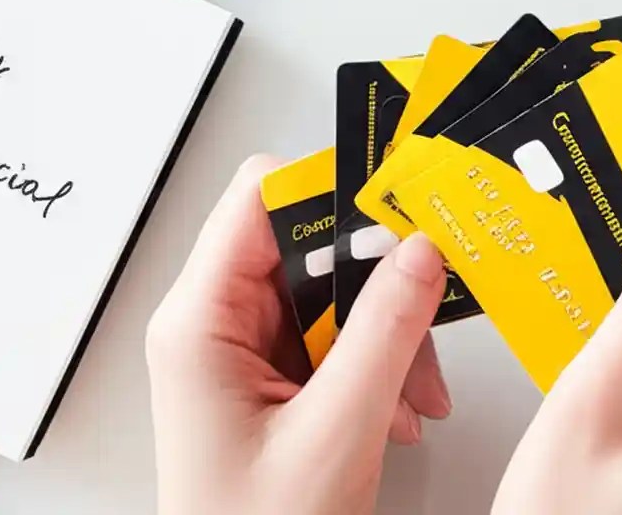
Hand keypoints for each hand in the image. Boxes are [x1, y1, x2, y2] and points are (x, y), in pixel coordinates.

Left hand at [146, 156, 452, 514]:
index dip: (330, 189)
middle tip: (422, 311)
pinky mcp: (268, 377)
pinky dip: (375, 362)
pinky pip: (332, 336)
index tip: (398, 204)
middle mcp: (212, 325)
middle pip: (306, 244)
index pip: (260, 198)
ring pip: (330, 292)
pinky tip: (397, 408)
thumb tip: (419, 250)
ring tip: (414, 392)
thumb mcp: (336, 431)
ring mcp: (240, 351)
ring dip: (384, 332)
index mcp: (199, 322)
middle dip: (376, 280)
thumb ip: (383, 332)